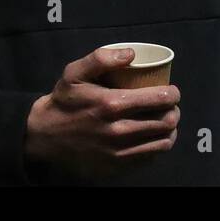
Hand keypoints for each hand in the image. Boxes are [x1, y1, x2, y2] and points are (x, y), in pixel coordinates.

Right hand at [23, 46, 180, 180]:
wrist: (46, 136)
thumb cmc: (64, 101)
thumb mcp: (74, 73)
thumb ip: (101, 58)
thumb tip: (131, 54)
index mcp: (111, 104)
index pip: (159, 100)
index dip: (173, 94)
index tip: (172, 91)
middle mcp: (119, 131)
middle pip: (165, 123)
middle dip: (173, 111)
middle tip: (170, 106)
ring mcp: (119, 152)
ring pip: (162, 143)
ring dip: (170, 131)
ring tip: (166, 123)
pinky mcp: (117, 166)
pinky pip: (149, 158)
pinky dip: (156, 146)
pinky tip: (152, 138)